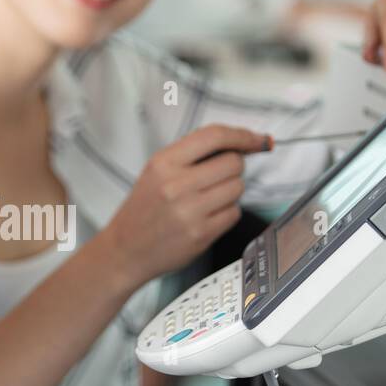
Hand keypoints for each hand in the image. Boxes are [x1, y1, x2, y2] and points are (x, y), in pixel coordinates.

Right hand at [100, 124, 268, 292]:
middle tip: (217, 179)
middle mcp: (175, 185)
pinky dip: (227, 213)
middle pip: (233, 163)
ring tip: (208, 200)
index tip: (259, 140)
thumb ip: (192, 155)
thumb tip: (239, 145)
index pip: (214, 136)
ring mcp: (189, 211)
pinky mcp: (200, 234)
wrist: (126, 249)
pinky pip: (234, 213)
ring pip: (237, 188)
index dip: (243, 135)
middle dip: (233, 169)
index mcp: (163, 163)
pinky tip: (208, 217)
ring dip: (231, 192)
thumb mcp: (156, 171)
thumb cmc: (144, 208)